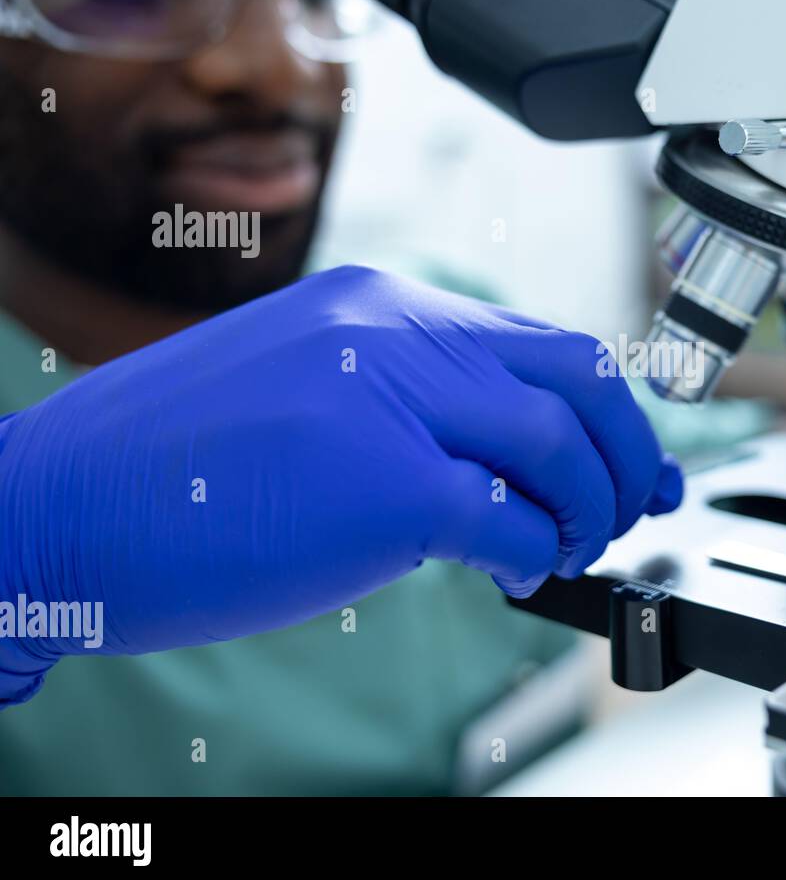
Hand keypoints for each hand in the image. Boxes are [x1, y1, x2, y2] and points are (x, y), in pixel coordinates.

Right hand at [0, 266, 680, 702]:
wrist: (55, 504)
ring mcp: (389, 400)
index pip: (542, 338)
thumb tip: (505, 461)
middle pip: (579, 374)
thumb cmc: (174, 462)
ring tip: (565, 548)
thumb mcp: (307, 390)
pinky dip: (537, 553)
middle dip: (625, 450)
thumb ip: (409, 403)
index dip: (610, 407)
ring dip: (588, 508)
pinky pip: (511, 517)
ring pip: (561, 439)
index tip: (634, 457)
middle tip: (625, 508)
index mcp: (381, 306)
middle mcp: (394, 332)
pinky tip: (514, 572)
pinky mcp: (382, 484)